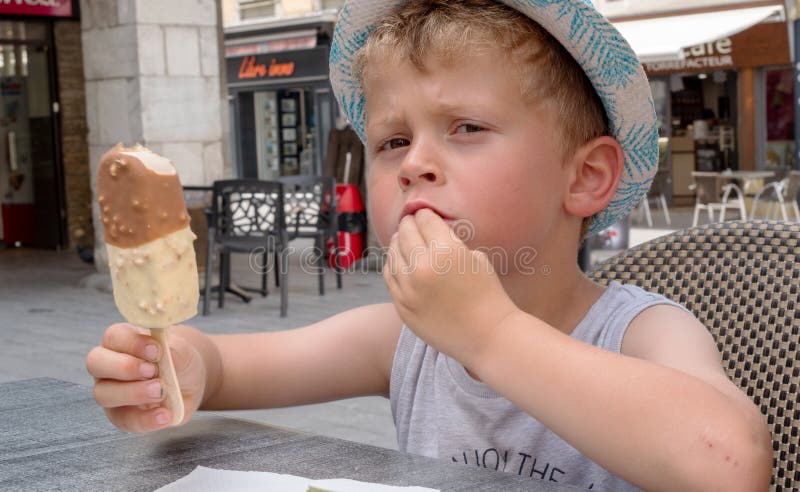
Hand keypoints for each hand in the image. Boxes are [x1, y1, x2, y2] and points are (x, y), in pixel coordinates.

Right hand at [85, 323, 206, 432]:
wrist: (190, 380)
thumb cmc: (179, 358)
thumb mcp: (183, 351)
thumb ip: (175, 353)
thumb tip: (168, 358)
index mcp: (121, 340)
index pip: (114, 336)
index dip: (132, 344)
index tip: (156, 351)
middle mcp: (108, 364)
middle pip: (96, 363)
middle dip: (124, 368)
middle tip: (152, 372)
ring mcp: (110, 391)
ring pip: (103, 394)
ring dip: (133, 394)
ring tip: (160, 392)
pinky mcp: (120, 415)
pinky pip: (124, 420)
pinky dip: (145, 419)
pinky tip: (164, 415)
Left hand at [383, 209, 517, 364]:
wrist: (488, 336)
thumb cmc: (488, 295)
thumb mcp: (476, 258)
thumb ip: (451, 242)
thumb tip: (431, 232)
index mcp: (446, 251)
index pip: (425, 219)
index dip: (425, 214)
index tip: (425, 214)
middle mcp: (423, 267)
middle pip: (405, 232)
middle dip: (409, 224)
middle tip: (411, 222)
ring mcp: (409, 288)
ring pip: (392, 253)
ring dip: (398, 243)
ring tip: (402, 239)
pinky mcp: (402, 306)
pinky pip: (390, 277)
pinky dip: (393, 265)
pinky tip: (398, 261)